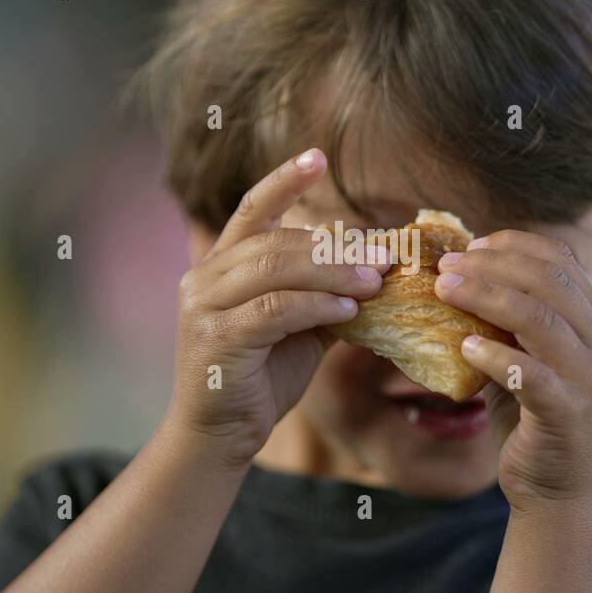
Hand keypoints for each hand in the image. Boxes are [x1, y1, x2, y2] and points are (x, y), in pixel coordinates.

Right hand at [165, 149, 387, 465]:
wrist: (220, 435)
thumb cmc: (261, 376)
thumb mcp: (299, 326)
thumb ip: (324, 293)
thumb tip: (378, 267)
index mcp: (223, 264)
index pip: (253, 209)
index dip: (285, 180)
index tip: (318, 157)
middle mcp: (205, 277)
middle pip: (277, 241)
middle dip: (337, 246)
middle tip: (386, 257)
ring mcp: (205, 306)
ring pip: (275, 269)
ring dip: (333, 272)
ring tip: (375, 281)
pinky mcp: (216, 339)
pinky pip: (274, 309)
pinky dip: (316, 305)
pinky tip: (348, 310)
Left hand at [434, 230, 591, 509]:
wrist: (558, 492)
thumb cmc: (532, 418)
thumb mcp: (524, 358)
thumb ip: (506, 322)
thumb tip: (455, 276)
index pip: (562, 261)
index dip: (514, 245)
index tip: (471, 246)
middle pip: (548, 281)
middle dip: (492, 265)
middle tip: (445, 267)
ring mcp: (590, 379)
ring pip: (540, 319)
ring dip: (485, 297)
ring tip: (444, 291)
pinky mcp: (569, 414)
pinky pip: (531, 374)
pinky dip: (494, 355)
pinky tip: (463, 347)